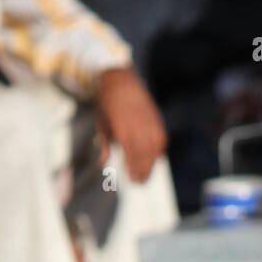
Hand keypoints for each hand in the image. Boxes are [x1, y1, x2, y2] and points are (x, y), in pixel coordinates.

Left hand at [97, 66, 166, 182]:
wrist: (120, 78)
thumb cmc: (107, 103)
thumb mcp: (100, 122)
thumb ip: (104, 144)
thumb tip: (103, 163)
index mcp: (121, 124)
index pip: (130, 151)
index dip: (132, 167)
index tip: (131, 179)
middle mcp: (137, 122)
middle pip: (144, 152)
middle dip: (143, 169)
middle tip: (139, 183)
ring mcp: (147, 119)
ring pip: (154, 146)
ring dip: (152, 163)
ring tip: (147, 175)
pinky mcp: (155, 116)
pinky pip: (160, 137)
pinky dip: (159, 149)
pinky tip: (156, 159)